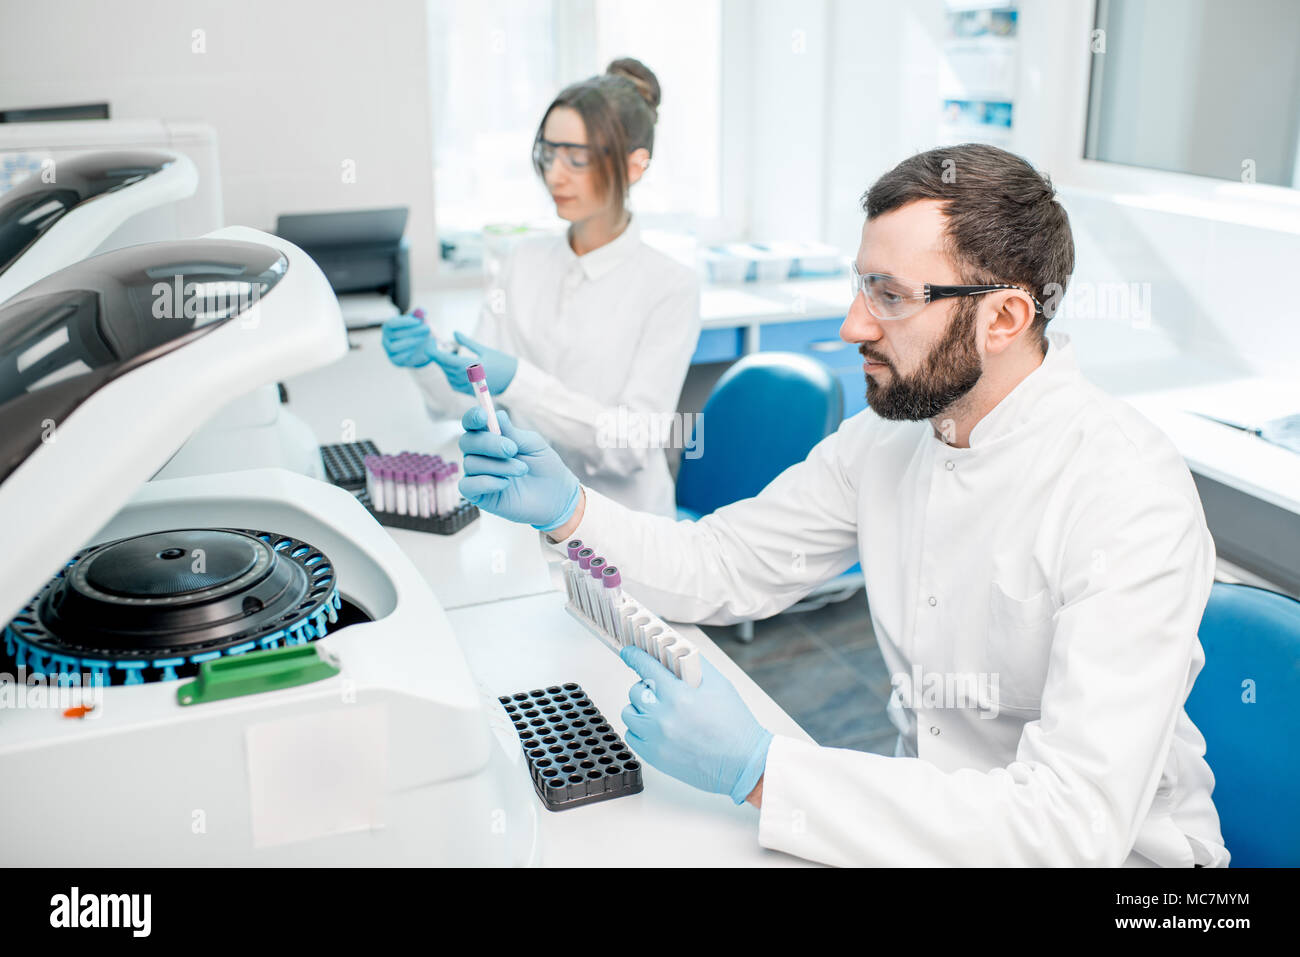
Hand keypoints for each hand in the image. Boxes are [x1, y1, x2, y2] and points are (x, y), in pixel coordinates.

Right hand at [381, 314, 434, 366]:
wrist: (415, 348)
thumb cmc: (413, 331)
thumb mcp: (416, 322)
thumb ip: (418, 315)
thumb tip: (423, 310)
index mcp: (387, 327)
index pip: (391, 323)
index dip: (405, 322)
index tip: (419, 321)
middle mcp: (385, 339)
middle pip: (396, 334)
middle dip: (413, 331)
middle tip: (427, 328)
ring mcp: (389, 351)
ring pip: (396, 347)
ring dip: (412, 342)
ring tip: (425, 338)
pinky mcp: (395, 360)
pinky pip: (400, 358)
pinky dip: (410, 353)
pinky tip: (421, 348)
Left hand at [435, 331, 517, 395]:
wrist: (512, 380)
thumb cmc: (500, 363)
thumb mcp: (484, 350)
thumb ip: (467, 342)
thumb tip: (454, 333)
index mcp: (467, 366)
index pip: (443, 359)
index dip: (433, 351)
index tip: (429, 344)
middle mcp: (464, 378)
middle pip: (443, 366)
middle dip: (439, 356)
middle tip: (440, 346)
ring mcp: (465, 386)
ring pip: (447, 374)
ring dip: (445, 365)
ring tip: (451, 356)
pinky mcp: (467, 392)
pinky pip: (452, 382)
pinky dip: (450, 374)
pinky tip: (455, 368)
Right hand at [458, 407, 579, 530]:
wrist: (556, 497)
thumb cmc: (545, 467)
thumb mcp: (534, 445)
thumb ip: (514, 433)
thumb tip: (497, 415)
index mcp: (492, 438)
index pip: (472, 424)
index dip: (473, 418)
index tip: (483, 416)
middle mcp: (481, 455)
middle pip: (467, 442)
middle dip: (488, 443)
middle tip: (512, 449)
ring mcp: (478, 476)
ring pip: (471, 463)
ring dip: (498, 465)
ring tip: (522, 470)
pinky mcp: (479, 496)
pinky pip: (467, 486)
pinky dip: (486, 482)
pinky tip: (505, 484)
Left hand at [619, 645, 771, 803]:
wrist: (743, 762)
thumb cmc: (735, 725)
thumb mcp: (719, 685)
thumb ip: (695, 666)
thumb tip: (677, 653)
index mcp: (679, 697)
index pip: (646, 668)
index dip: (635, 656)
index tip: (630, 653)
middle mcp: (663, 718)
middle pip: (636, 691)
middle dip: (647, 686)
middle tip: (661, 690)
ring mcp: (656, 739)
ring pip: (630, 714)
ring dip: (641, 708)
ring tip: (658, 710)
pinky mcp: (654, 757)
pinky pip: (632, 736)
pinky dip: (640, 729)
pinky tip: (656, 728)